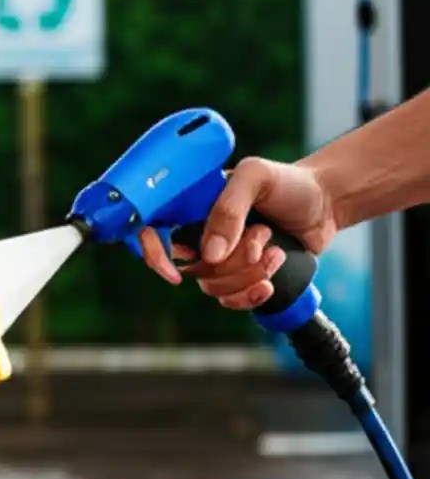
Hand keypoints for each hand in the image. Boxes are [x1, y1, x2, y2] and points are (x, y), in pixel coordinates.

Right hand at [139, 157, 339, 309]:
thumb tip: (210, 254)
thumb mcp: (255, 177)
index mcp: (192, 207)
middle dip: (232, 263)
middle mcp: (201, 234)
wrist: (327, 202)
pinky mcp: (243, 277)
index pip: (152, 231)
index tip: (174, 272)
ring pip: (214, 287)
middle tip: (262, 239)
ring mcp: (222, 258)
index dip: (154, 253)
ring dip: (249, 277)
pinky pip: (232, 301)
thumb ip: (229, 208)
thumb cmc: (289, 182)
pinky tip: (269, 283)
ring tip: (275, 254)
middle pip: (193, 268)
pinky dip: (251, 296)